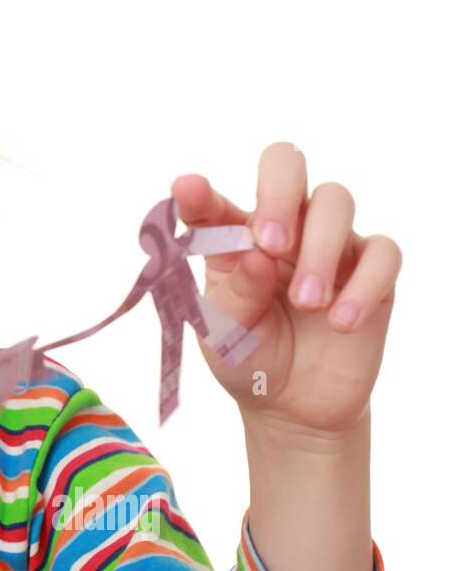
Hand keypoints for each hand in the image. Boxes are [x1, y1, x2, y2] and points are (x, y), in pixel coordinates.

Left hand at [172, 144, 399, 437]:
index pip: (213, 203)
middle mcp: (281, 227)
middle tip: (272, 244)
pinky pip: (383, 252)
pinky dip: (363, 284)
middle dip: (278, 195)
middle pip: (285, 165)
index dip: (199, 194)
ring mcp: (329, 242)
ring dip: (319, 250)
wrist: (292, 404)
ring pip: (335, 201)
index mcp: (232, 237)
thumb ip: (236, 293)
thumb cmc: (247, 356)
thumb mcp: (225, 333)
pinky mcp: (372, 270)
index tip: (187, 191)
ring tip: (306, 302)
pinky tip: (340, 321)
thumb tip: (258, 255)